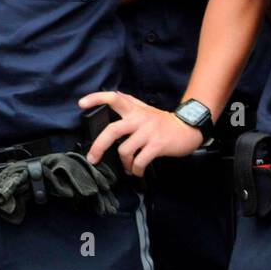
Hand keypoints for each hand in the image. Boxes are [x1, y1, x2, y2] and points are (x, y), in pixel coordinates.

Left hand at [77, 90, 203, 176]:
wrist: (189, 129)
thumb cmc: (164, 123)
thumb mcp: (147, 111)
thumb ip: (131, 106)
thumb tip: (113, 97)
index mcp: (136, 110)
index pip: (115, 98)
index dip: (97, 99)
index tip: (81, 104)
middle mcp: (140, 118)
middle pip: (112, 130)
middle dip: (99, 146)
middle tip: (93, 158)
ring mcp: (149, 132)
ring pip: (125, 150)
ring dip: (125, 163)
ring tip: (129, 167)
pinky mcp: (157, 145)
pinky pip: (139, 161)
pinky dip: (136, 170)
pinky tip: (137, 171)